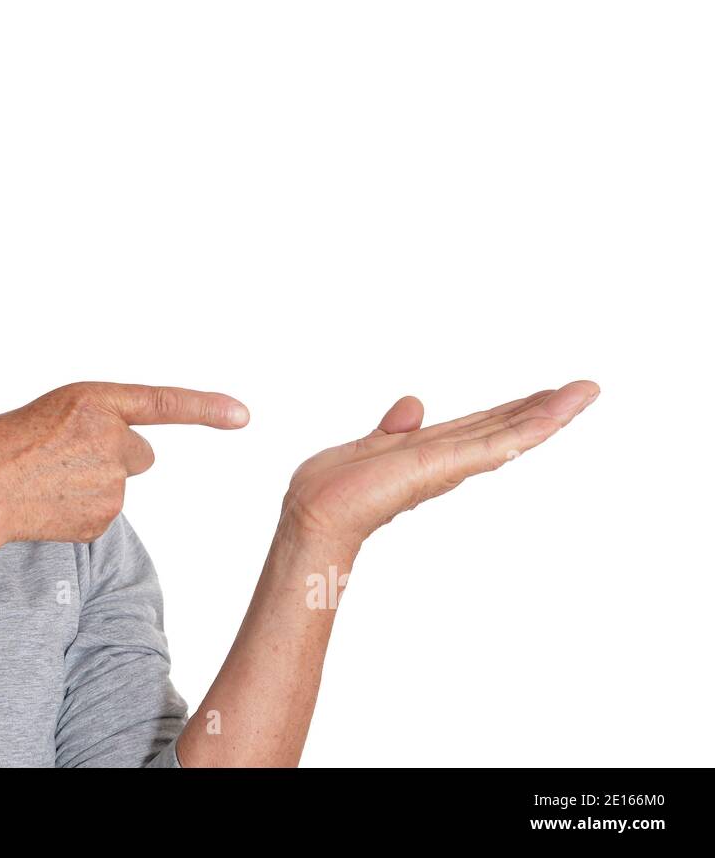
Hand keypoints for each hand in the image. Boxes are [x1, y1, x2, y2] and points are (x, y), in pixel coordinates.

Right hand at [0, 382, 248, 542]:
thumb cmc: (7, 444)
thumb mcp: (56, 412)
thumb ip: (100, 422)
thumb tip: (136, 457)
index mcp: (96, 400)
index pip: (164, 403)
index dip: (207, 408)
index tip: (242, 415)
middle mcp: (112, 439)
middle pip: (137, 453)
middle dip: (113, 456)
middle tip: (64, 458)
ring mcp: (110, 483)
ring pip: (117, 484)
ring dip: (91, 483)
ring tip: (49, 480)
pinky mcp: (103, 518)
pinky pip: (103, 512)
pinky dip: (81, 510)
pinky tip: (51, 503)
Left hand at [280, 380, 599, 548]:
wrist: (316, 514)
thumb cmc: (333, 489)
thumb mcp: (369, 446)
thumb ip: (394, 428)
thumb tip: (415, 404)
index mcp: (429, 452)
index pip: (482, 426)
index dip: (514, 409)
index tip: (545, 394)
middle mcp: (447, 460)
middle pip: (505, 428)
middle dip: (544, 409)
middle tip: (584, 389)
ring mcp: (451, 464)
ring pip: (511, 435)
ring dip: (551, 414)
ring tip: (587, 391)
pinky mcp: (447, 467)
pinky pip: (497, 444)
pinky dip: (530, 428)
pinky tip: (558, 414)